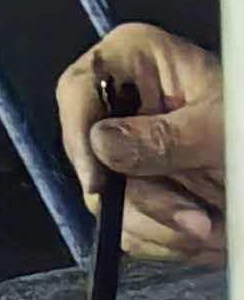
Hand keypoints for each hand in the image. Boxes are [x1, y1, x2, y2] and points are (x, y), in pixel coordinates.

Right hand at [59, 23, 224, 259]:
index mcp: (136, 60)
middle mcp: (123, 102)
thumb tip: (101, 145)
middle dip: (146, 199)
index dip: (78, 133)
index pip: (78, 88)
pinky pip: (129, 226)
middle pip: (92, 155)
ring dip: (163, 226)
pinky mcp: (138, 188)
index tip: (99, 184)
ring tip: (214, 227)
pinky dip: (166, 239)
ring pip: (111, 201)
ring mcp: (128, 149)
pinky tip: (205, 232)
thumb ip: (165, 138)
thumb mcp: (220, 129)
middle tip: (199, 221)